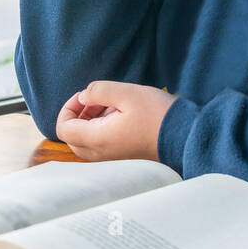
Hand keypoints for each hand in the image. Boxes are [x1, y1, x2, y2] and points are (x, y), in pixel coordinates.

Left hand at [55, 80, 178, 161]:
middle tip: (97, 100)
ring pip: (85, 141)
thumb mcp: (127, 93)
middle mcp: (100, 153)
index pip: (63, 128)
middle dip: (79, 115)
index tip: (85, 96)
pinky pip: (100, 144)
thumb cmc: (158, 115)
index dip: (68, 108)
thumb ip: (98, 91)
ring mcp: (111, 157)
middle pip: (72, 137)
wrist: (184, 136)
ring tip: (112, 105)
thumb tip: (84, 96)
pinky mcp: (121, 156)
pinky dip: (102, 128)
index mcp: (98, 139)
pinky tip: (121, 115)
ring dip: (91, 121)